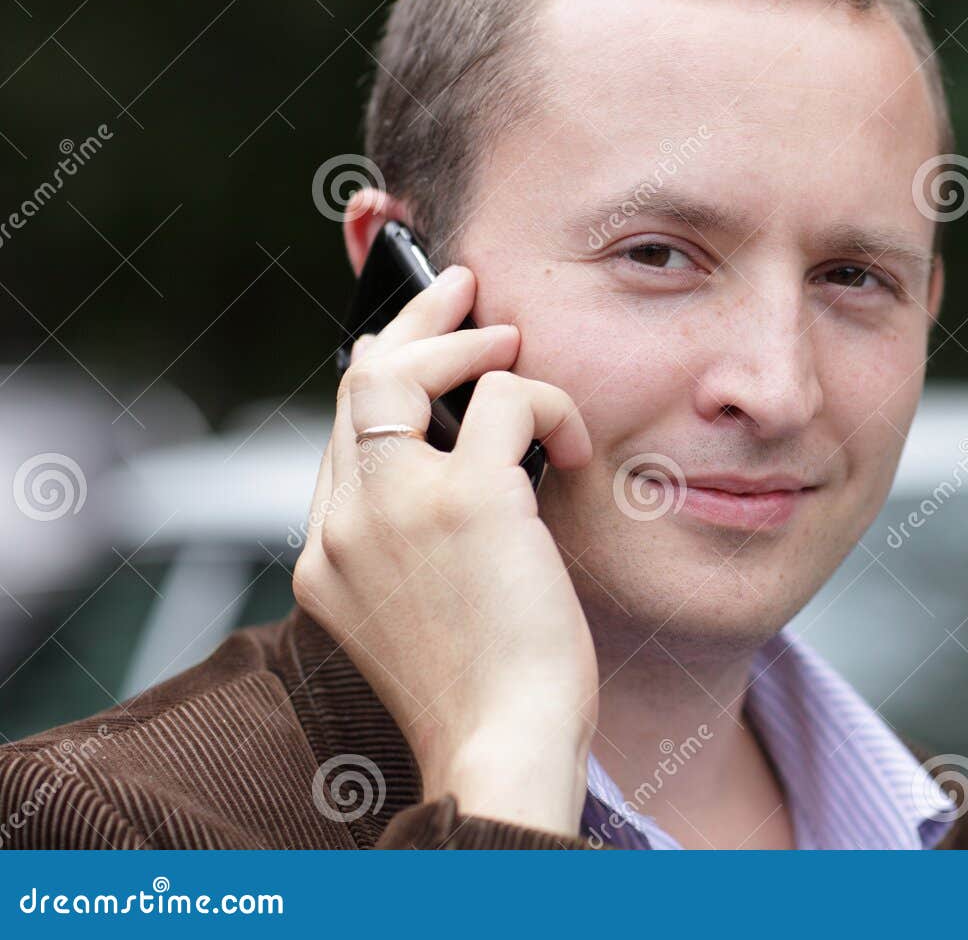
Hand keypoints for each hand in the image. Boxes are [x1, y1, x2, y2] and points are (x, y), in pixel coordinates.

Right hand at [292, 264, 596, 836]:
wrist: (502, 747)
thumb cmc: (486, 692)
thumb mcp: (429, 611)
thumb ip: (422, 540)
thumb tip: (472, 463)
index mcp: (325, 559)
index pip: (340, 435)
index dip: (380, 375)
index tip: (418, 340)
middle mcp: (341, 526)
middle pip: (356, 383)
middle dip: (411, 322)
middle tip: (460, 289)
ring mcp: (392, 509)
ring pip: (402, 370)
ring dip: (468, 343)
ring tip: (513, 342)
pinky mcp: (462, 500)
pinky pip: (502, 399)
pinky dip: (546, 403)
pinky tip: (572, 447)